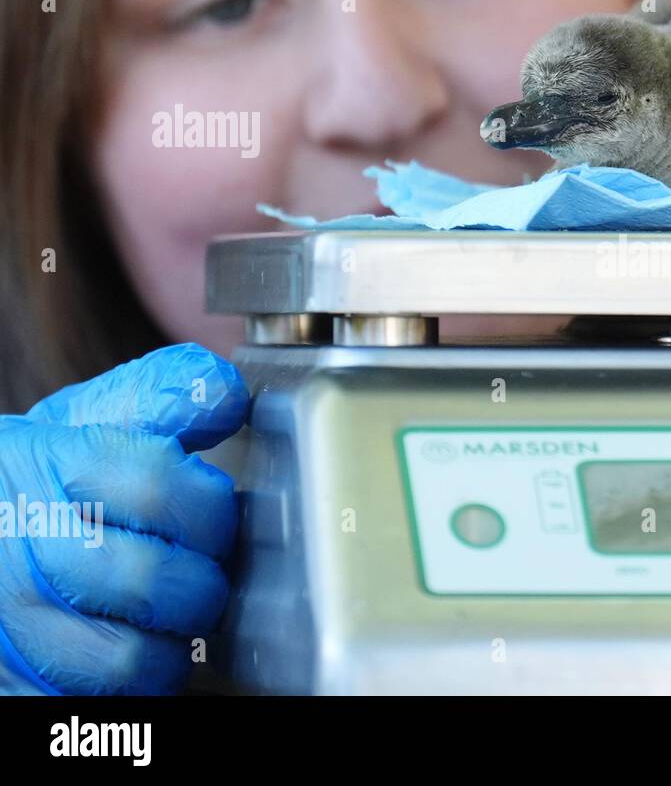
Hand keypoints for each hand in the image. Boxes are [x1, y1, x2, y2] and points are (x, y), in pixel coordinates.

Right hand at [0, 343, 246, 693]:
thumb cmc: (44, 474)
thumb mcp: (90, 416)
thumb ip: (162, 395)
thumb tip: (222, 393)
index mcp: (46, 466)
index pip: (164, 489)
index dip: (213, 510)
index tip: (214, 515)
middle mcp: (15, 547)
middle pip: (156, 582)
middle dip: (203, 581)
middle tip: (200, 572)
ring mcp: (6, 621)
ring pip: (128, 662)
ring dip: (170, 645)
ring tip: (168, 617)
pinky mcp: (9, 680)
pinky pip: (95, 705)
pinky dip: (131, 686)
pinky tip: (131, 648)